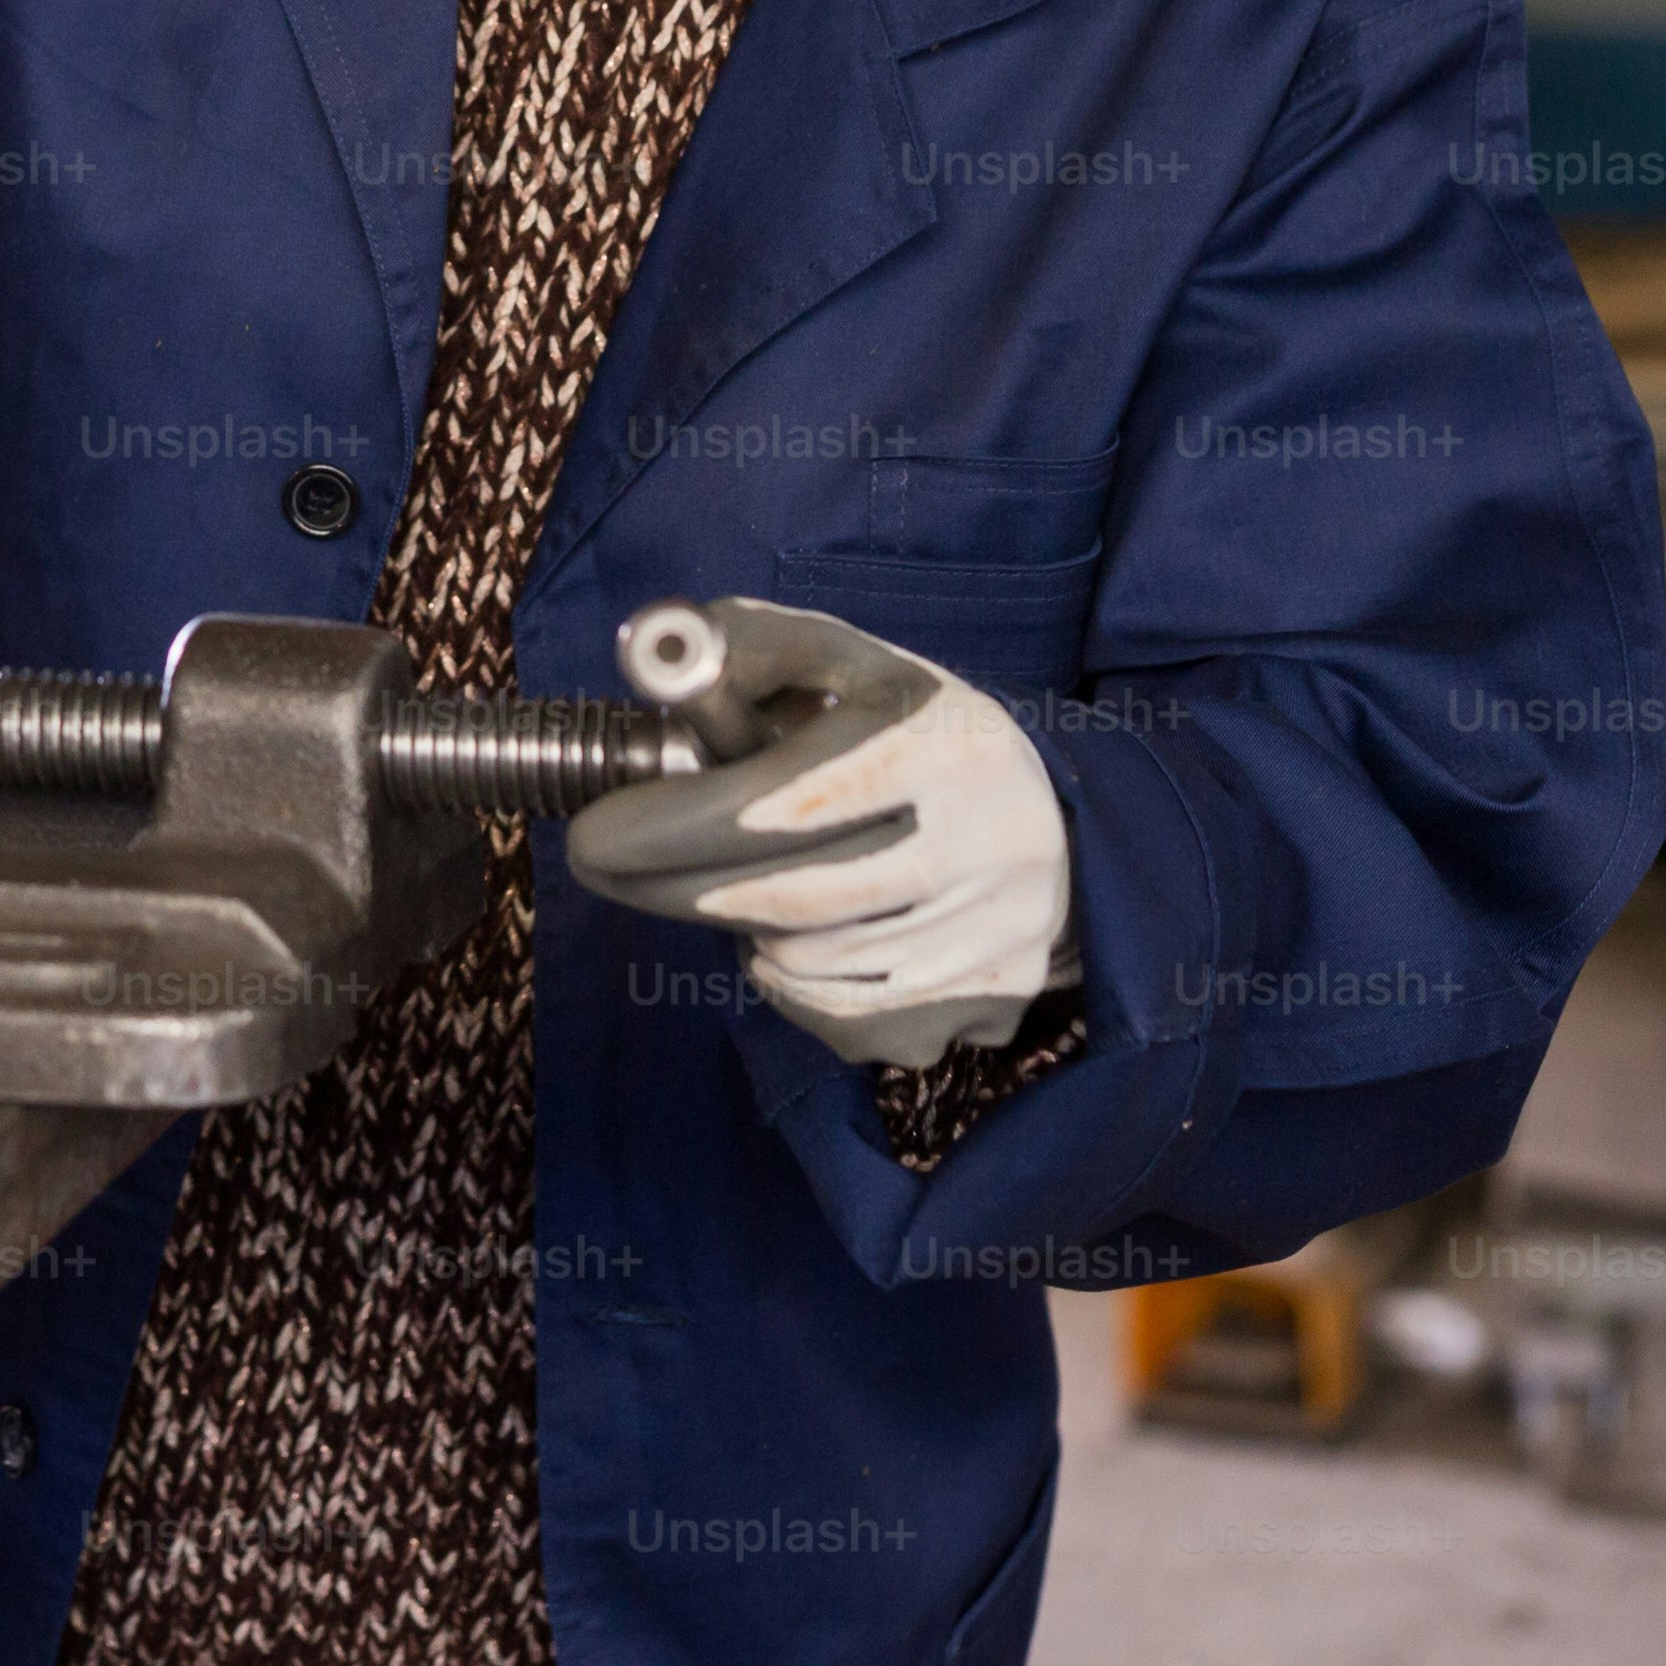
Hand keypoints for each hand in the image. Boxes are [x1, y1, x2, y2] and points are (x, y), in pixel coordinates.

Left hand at [564, 598, 1075, 1069]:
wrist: (1072, 840)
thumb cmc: (922, 740)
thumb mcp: (854, 664)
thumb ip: (756, 646)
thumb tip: (662, 661)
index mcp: (939, 747)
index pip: (778, 804)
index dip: (670, 827)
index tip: (593, 832)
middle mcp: (980, 846)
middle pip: (779, 898)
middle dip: (666, 886)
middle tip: (605, 864)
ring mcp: (989, 938)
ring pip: (801, 963)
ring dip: (742, 929)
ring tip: (750, 880)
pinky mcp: (986, 1005)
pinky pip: (840, 1019)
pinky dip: (794, 984)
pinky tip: (806, 936)